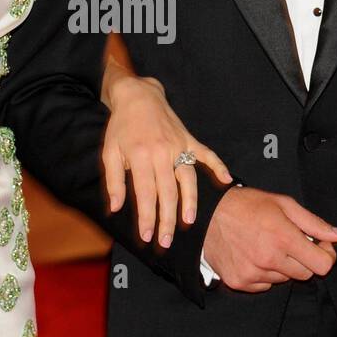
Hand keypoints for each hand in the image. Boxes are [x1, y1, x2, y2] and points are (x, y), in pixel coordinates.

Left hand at [101, 72, 231, 247]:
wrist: (137, 96)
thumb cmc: (121, 126)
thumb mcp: (109, 152)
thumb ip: (114, 181)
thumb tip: (116, 208)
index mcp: (140, 156)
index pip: (146, 194)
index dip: (147, 217)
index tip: (147, 236)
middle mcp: (162, 152)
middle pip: (168, 192)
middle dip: (167, 219)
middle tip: (167, 240)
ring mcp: (178, 145)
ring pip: (188, 178)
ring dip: (190, 201)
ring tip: (190, 222)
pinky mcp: (189, 139)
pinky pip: (206, 154)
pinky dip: (218, 166)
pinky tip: (227, 180)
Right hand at [202, 186, 336, 292]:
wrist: (207, 215)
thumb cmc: (246, 205)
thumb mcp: (283, 204)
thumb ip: (314, 223)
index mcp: (283, 238)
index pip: (323, 265)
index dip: (326, 255)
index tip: (319, 245)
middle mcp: (269, 259)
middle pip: (305, 274)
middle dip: (304, 259)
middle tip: (290, 242)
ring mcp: (253, 274)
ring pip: (284, 279)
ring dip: (282, 266)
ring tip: (267, 245)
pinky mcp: (240, 282)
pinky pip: (264, 285)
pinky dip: (264, 274)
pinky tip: (253, 255)